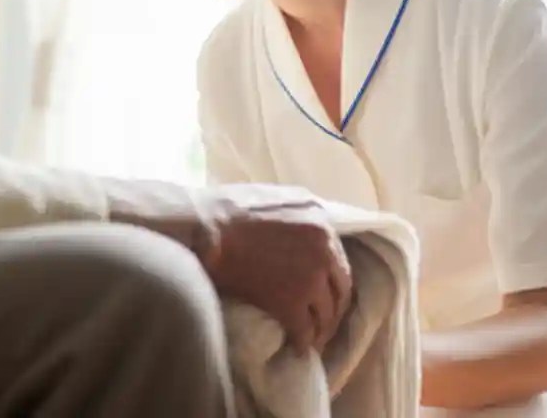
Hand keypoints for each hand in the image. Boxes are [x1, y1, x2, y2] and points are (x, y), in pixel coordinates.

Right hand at [205, 201, 353, 354]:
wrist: (207, 229)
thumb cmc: (231, 208)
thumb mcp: (280, 196)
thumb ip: (303, 213)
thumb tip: (311, 229)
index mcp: (323, 224)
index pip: (339, 263)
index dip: (333, 283)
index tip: (326, 295)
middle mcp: (325, 252)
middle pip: (340, 292)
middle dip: (333, 310)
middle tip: (323, 322)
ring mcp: (310, 280)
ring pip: (326, 316)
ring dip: (321, 330)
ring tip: (312, 339)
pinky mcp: (290, 304)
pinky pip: (305, 332)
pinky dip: (303, 343)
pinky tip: (298, 348)